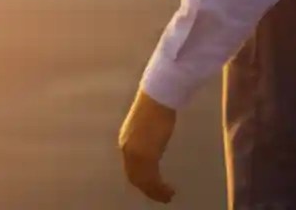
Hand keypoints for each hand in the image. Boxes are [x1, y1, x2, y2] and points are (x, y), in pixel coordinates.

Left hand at [118, 89, 176, 203]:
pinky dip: (159, 189)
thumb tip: (155, 143)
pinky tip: (169, 191)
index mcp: (126, 142)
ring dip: (155, 192)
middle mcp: (127, 150)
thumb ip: (148, 138)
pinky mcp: (147, 155)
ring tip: (167, 197)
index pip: (130, 167)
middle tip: (160, 196)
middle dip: (147, 189)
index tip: (150, 186)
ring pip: (143, 181)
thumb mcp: (148, 126)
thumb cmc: (156, 106)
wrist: (157, 98)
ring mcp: (136, 154)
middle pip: (135, 177)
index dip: (140, 179)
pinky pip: (152, 179)